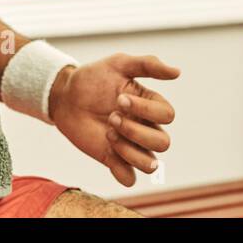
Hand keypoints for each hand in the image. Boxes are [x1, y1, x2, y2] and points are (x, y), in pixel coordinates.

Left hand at [48, 53, 179, 186]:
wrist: (65, 95)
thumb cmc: (93, 78)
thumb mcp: (119, 64)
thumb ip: (148, 65)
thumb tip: (178, 72)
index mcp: (150, 105)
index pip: (167, 116)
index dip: (146, 109)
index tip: (119, 98)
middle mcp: (145, 128)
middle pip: (163, 143)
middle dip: (136, 131)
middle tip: (112, 117)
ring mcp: (130, 146)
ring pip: (150, 165)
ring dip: (129, 149)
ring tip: (108, 132)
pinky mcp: (113, 160)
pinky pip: (129, 178)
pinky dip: (121, 169)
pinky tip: (108, 150)